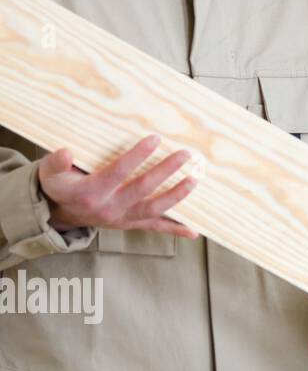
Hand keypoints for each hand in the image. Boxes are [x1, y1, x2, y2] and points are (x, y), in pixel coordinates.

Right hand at [37, 135, 199, 237]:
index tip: (155, 138)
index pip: (118, 172)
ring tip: (195, 180)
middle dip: (166, 170)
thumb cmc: (59, 185)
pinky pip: (155, 228)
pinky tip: (193, 232)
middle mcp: (108, 208)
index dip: (137, 155)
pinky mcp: (130, 224)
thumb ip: (55, 162)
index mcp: (90, 192)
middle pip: (142, 188)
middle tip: (185, 154)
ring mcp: (122, 218)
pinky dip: (175, 229)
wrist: (61, 214)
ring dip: (177, 195)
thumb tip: (66, 152)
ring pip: (154, 208)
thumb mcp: (49, 173)